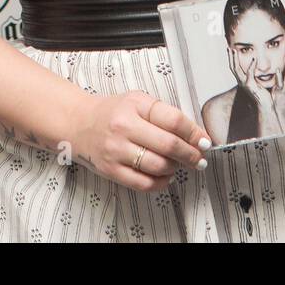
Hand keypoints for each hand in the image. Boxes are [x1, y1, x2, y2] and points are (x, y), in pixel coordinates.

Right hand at [68, 91, 210, 192]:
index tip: (205, 141)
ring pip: (158, 166)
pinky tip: (166, 176)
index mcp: (135, 105)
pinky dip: (161, 182)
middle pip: (169, 145)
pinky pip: (143, 183)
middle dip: (191, 154)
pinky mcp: (111, 170)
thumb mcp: (137, 101)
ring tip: (180, 165)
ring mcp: (116, 151)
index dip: (194, 133)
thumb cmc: (114, 112)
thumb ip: (163, 114)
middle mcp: (124, 128)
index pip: (173, 120)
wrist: (78, 123)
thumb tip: (195, 135)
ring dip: (176, 168)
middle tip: (200, 159)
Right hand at [228, 48, 278, 122]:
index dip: (232, 59)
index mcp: (243, 80)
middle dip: (230, 57)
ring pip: (236, 69)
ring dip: (235, 59)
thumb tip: (258, 68)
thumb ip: (256, 76)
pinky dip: (251, 65)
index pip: (234, 68)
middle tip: (229, 47)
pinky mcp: (251, 85)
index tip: (231, 50)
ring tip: (234, 50)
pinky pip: (250, 73)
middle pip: (232, 67)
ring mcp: (245, 84)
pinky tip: (254, 58)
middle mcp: (241, 82)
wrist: (266, 105)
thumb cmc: (263, 94)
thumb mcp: (258, 83)